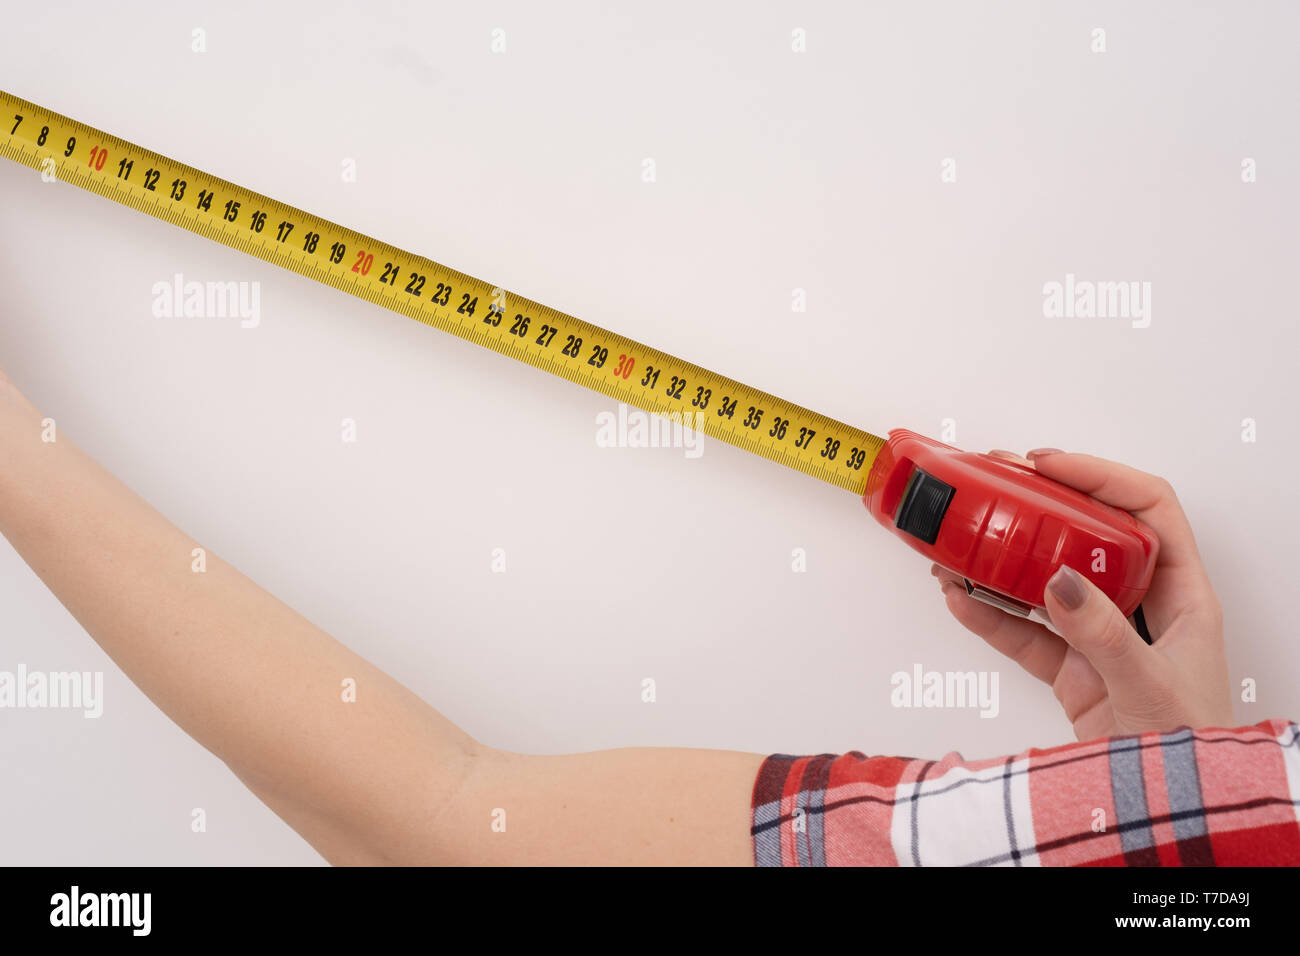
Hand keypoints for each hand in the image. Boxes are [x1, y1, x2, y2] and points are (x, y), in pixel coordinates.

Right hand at [932, 448, 1232, 738]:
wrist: (1166, 809)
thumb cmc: (1190, 748)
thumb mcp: (1150, 685)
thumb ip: (1102, 633)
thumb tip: (1059, 581)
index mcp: (1183, 594)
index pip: (1147, 508)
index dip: (1100, 476)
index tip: (1048, 466)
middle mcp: (1140, 606)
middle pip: (1087, 532)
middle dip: (1039, 505)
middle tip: (996, 485)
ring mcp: (1100, 635)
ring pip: (1045, 579)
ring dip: (1001, 561)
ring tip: (961, 544)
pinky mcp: (1070, 669)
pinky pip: (1022, 632)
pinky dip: (988, 616)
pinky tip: (961, 599)